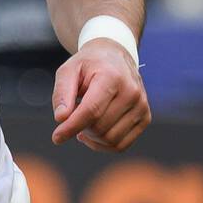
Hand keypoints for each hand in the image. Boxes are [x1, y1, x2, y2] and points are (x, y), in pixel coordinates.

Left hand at [51, 38, 150, 152]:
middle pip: (100, 127)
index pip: (91, 110)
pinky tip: (93, 132)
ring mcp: (141, 106)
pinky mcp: (145, 117)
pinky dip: (103, 144)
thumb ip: (62, 93)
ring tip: (83, 122)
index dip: (72, 127)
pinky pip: (121, 145)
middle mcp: (131, 92)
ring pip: (111, 140)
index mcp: (112, 76)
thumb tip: (61, 118)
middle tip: (72, 116)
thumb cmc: (89, 65)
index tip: (56, 137)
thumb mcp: (68, 70)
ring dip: (91, 137)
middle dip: (80, 128)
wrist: (114, 57)